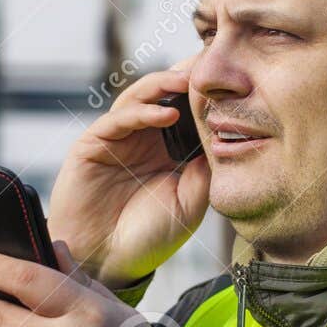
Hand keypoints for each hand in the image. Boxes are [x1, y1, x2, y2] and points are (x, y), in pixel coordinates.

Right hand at [46, 62, 209, 290]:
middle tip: (211, 62)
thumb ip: (205, 168)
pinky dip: (142, 113)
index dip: (205, 93)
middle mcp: (143, 138)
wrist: (106, 264)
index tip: (234, 77)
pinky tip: (166, 115)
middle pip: (164, 94)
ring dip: (164, 86)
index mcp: (169, 149)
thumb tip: (226, 133)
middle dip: (186, 77)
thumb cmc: (150, 237)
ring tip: (188, 81)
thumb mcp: (191, 202)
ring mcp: (117, 138)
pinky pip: (118, 119)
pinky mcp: (93, 144)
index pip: (188, 110)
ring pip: (140, 97)